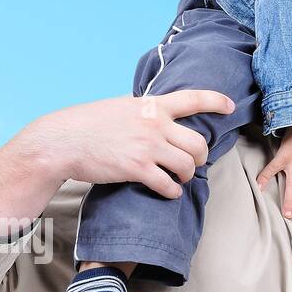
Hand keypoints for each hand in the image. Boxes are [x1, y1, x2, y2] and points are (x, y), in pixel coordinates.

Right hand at [0, 90, 236, 237]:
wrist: (60, 141)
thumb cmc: (87, 124)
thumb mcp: (120, 107)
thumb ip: (143, 111)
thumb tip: (159, 114)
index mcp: (152, 106)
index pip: (193, 99)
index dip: (216, 101)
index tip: (230, 106)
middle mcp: (155, 124)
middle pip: (198, 142)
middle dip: (200, 156)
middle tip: (195, 163)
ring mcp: (147, 146)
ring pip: (187, 164)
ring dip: (187, 175)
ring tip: (180, 179)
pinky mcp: (137, 169)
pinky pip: (168, 184)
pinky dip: (173, 191)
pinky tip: (169, 192)